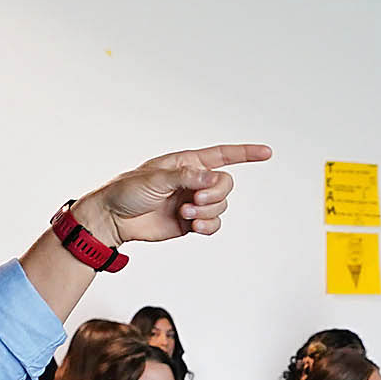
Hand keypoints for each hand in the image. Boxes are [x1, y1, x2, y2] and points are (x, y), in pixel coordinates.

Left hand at [77, 143, 271, 244]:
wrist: (114, 219)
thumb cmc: (127, 191)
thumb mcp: (156, 179)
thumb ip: (187, 177)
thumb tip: (213, 178)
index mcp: (187, 163)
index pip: (222, 155)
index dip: (245, 154)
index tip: (266, 153)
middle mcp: (194, 181)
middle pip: (225, 185)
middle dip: (215, 195)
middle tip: (195, 201)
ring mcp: (193, 202)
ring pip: (220, 207)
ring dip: (207, 213)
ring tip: (185, 214)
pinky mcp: (190, 222)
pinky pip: (213, 224)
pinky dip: (207, 226)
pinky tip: (193, 226)